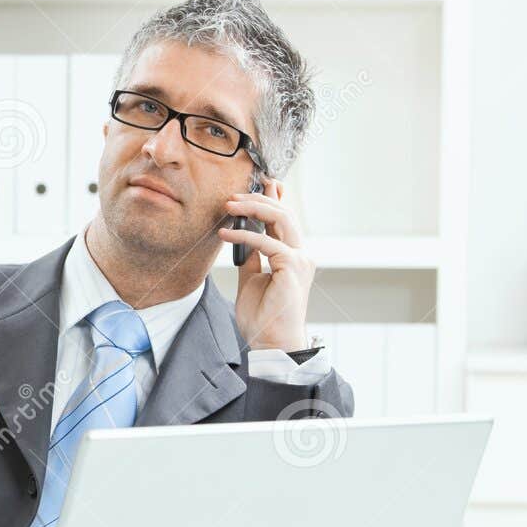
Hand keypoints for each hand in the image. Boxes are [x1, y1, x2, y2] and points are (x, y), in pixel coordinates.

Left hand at [218, 177, 313, 352]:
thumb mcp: (252, 279)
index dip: (272, 198)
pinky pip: (266, 243)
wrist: (271, 342)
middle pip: (284, 213)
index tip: (256, 183)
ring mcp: (300, 260)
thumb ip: (250, 257)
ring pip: (281, 219)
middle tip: (231, 197)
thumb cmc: (263, 316)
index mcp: (293, 256)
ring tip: (228, 206)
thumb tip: (241, 238)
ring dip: (253, 208)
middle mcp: (301, 255)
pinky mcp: (292, 268)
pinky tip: (225, 235)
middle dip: (258, 199)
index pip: (284, 219)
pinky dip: (244, 236)